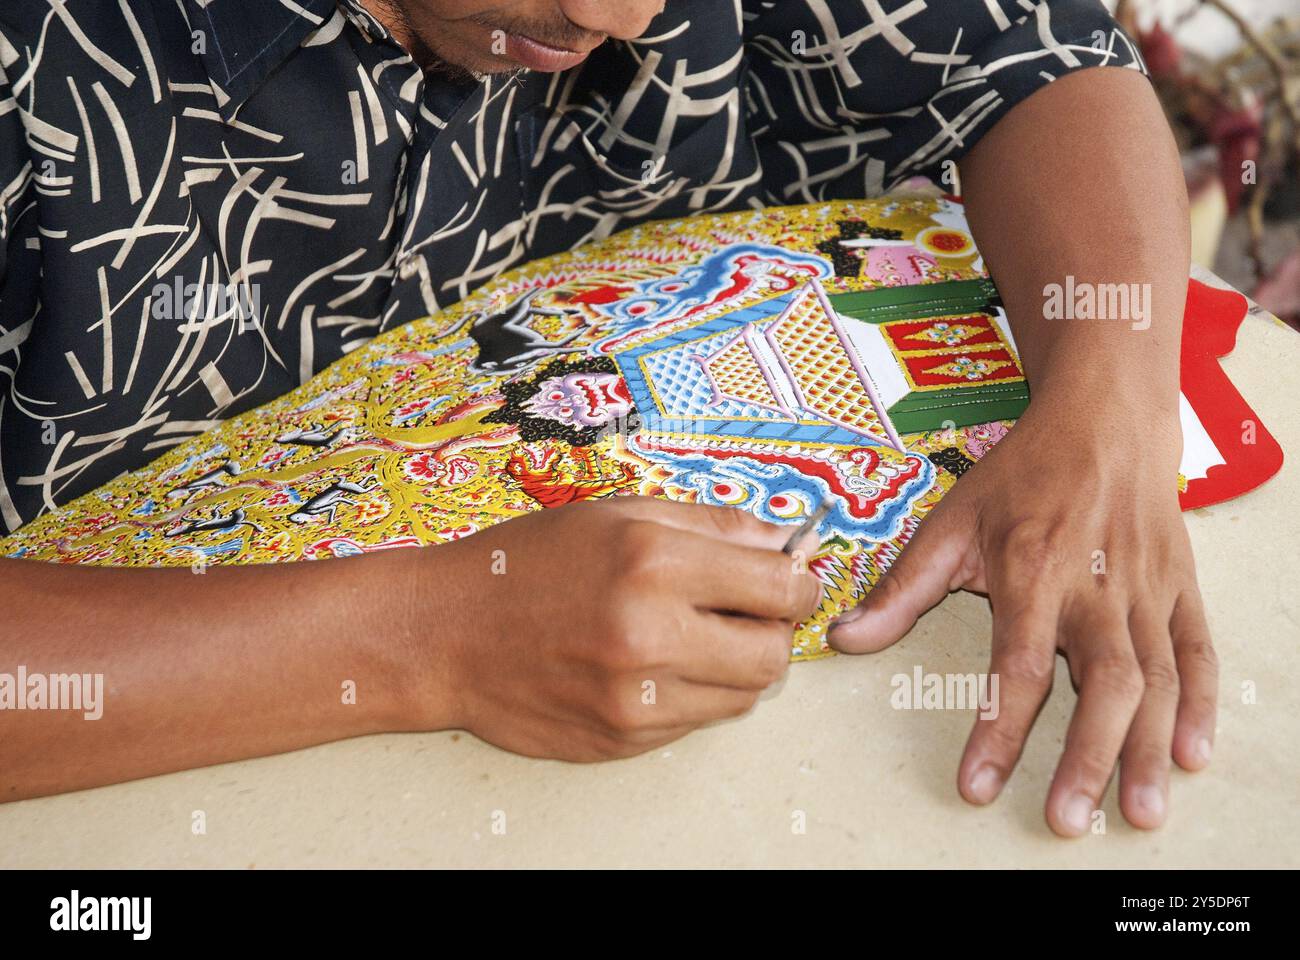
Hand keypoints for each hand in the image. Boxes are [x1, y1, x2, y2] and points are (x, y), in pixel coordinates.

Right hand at [413, 496, 821, 760]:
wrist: (445, 634)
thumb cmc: (527, 565)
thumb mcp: (615, 514)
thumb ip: (708, 527)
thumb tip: (780, 545)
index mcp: (654, 563)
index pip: (781, 587)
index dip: (797, 581)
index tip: (788, 578)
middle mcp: (651, 636)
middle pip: (774, 654)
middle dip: (773, 630)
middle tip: (747, 611)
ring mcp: (636, 699)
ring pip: (743, 696)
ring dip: (736, 666)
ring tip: (693, 636)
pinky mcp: (623, 740)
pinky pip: (697, 722)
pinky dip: (695, 693)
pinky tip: (656, 665)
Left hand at [829, 405, 1217, 835]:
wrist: (1103, 419)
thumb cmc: (1021, 474)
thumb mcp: (950, 523)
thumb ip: (902, 589)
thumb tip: (845, 638)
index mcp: (1033, 571)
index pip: (1018, 666)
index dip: (998, 730)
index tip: (977, 786)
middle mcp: (1096, 586)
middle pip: (1103, 683)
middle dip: (1089, 757)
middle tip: (1071, 820)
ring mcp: (1146, 589)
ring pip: (1156, 679)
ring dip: (1149, 747)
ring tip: (1142, 810)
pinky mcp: (1180, 587)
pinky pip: (1196, 651)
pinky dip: (1199, 704)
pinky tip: (1192, 753)